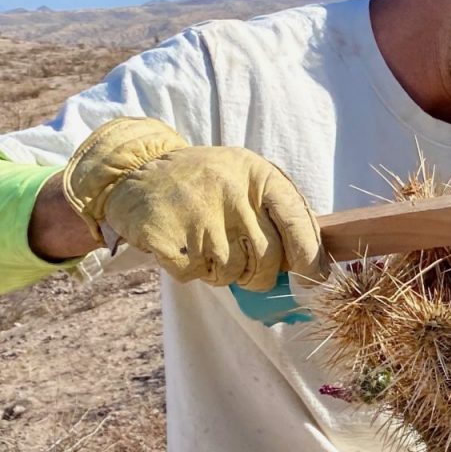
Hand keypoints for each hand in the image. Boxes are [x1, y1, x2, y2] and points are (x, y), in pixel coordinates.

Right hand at [60, 117, 321, 291]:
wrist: (135, 173)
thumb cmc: (205, 184)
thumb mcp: (246, 179)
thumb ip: (280, 213)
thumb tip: (315, 266)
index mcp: (256, 175)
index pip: (295, 221)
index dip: (308, 256)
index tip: (313, 278)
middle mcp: (231, 192)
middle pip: (267, 260)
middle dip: (260, 274)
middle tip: (245, 266)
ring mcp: (197, 214)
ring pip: (231, 273)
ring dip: (221, 271)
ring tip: (204, 242)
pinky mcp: (166, 236)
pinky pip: (195, 274)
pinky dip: (191, 269)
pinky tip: (182, 244)